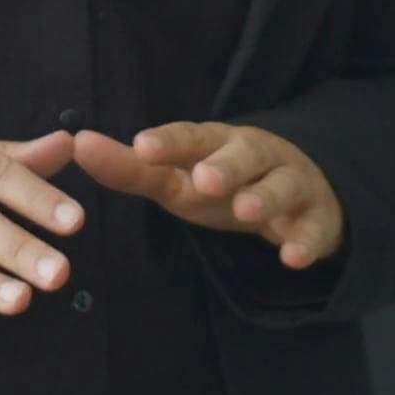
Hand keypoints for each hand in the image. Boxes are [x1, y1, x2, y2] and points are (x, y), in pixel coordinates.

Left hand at [66, 119, 344, 270]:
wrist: (301, 195)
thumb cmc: (226, 183)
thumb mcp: (179, 177)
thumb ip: (132, 168)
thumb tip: (78, 146)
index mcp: (218, 143)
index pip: (193, 137)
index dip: (169, 142)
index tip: (142, 147)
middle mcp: (258, 156)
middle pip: (245, 154)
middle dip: (226, 166)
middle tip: (203, 180)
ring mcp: (292, 184)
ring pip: (283, 186)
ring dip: (266, 198)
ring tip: (247, 211)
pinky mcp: (317, 219)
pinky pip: (315, 230)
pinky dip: (306, 241)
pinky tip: (292, 257)